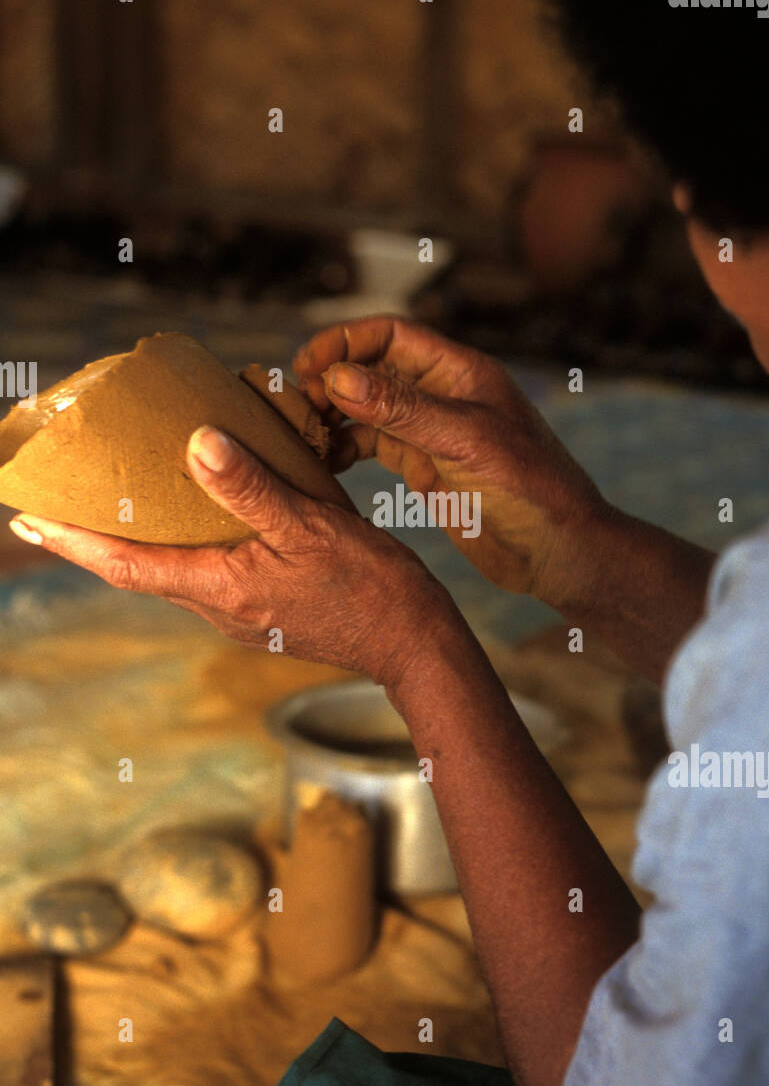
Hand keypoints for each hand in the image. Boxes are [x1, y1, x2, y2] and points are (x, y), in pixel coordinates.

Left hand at [8, 425, 439, 689]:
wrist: (413, 641)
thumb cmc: (370, 586)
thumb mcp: (310, 524)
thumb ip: (251, 487)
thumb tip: (196, 443)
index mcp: (222, 588)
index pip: (126, 565)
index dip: (73, 542)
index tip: (27, 520)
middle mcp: (221, 608)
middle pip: (140, 570)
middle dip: (96, 540)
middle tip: (63, 503)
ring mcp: (242, 615)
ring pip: (174, 573)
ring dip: (141, 542)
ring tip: (122, 502)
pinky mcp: (263, 612)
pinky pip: (208, 574)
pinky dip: (188, 545)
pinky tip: (201, 516)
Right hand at [294, 317, 607, 609]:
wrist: (560, 551)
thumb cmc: (532, 488)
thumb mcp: (466, 442)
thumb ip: (403, 411)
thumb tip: (339, 378)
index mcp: (462, 373)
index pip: (392, 336)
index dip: (346, 343)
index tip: (307, 366)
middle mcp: (444, 396)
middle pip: (373, 369)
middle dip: (331, 380)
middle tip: (295, 405)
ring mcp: (433, 433)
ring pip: (368, 410)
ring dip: (333, 417)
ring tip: (302, 435)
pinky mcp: (426, 469)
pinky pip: (375, 447)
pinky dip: (347, 450)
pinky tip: (324, 463)